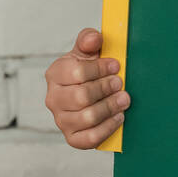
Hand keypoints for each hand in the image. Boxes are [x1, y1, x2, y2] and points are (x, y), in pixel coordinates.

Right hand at [44, 27, 129, 148]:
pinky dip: (107, 128)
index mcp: (55, 74)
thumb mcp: (86, 52)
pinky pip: (90, 138)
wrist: (88, 93)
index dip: (99, 69)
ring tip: (124, 99)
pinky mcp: (72, 138)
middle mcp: (53, 99)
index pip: (76, 73)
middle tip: (120, 83)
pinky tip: (119, 117)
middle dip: (105, 89)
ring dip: (110, 107)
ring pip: (87, 118)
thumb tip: (94, 38)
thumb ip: (88, 40)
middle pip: (81, 97)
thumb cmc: (87, 70)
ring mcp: (61, 120)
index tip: (116, 65)